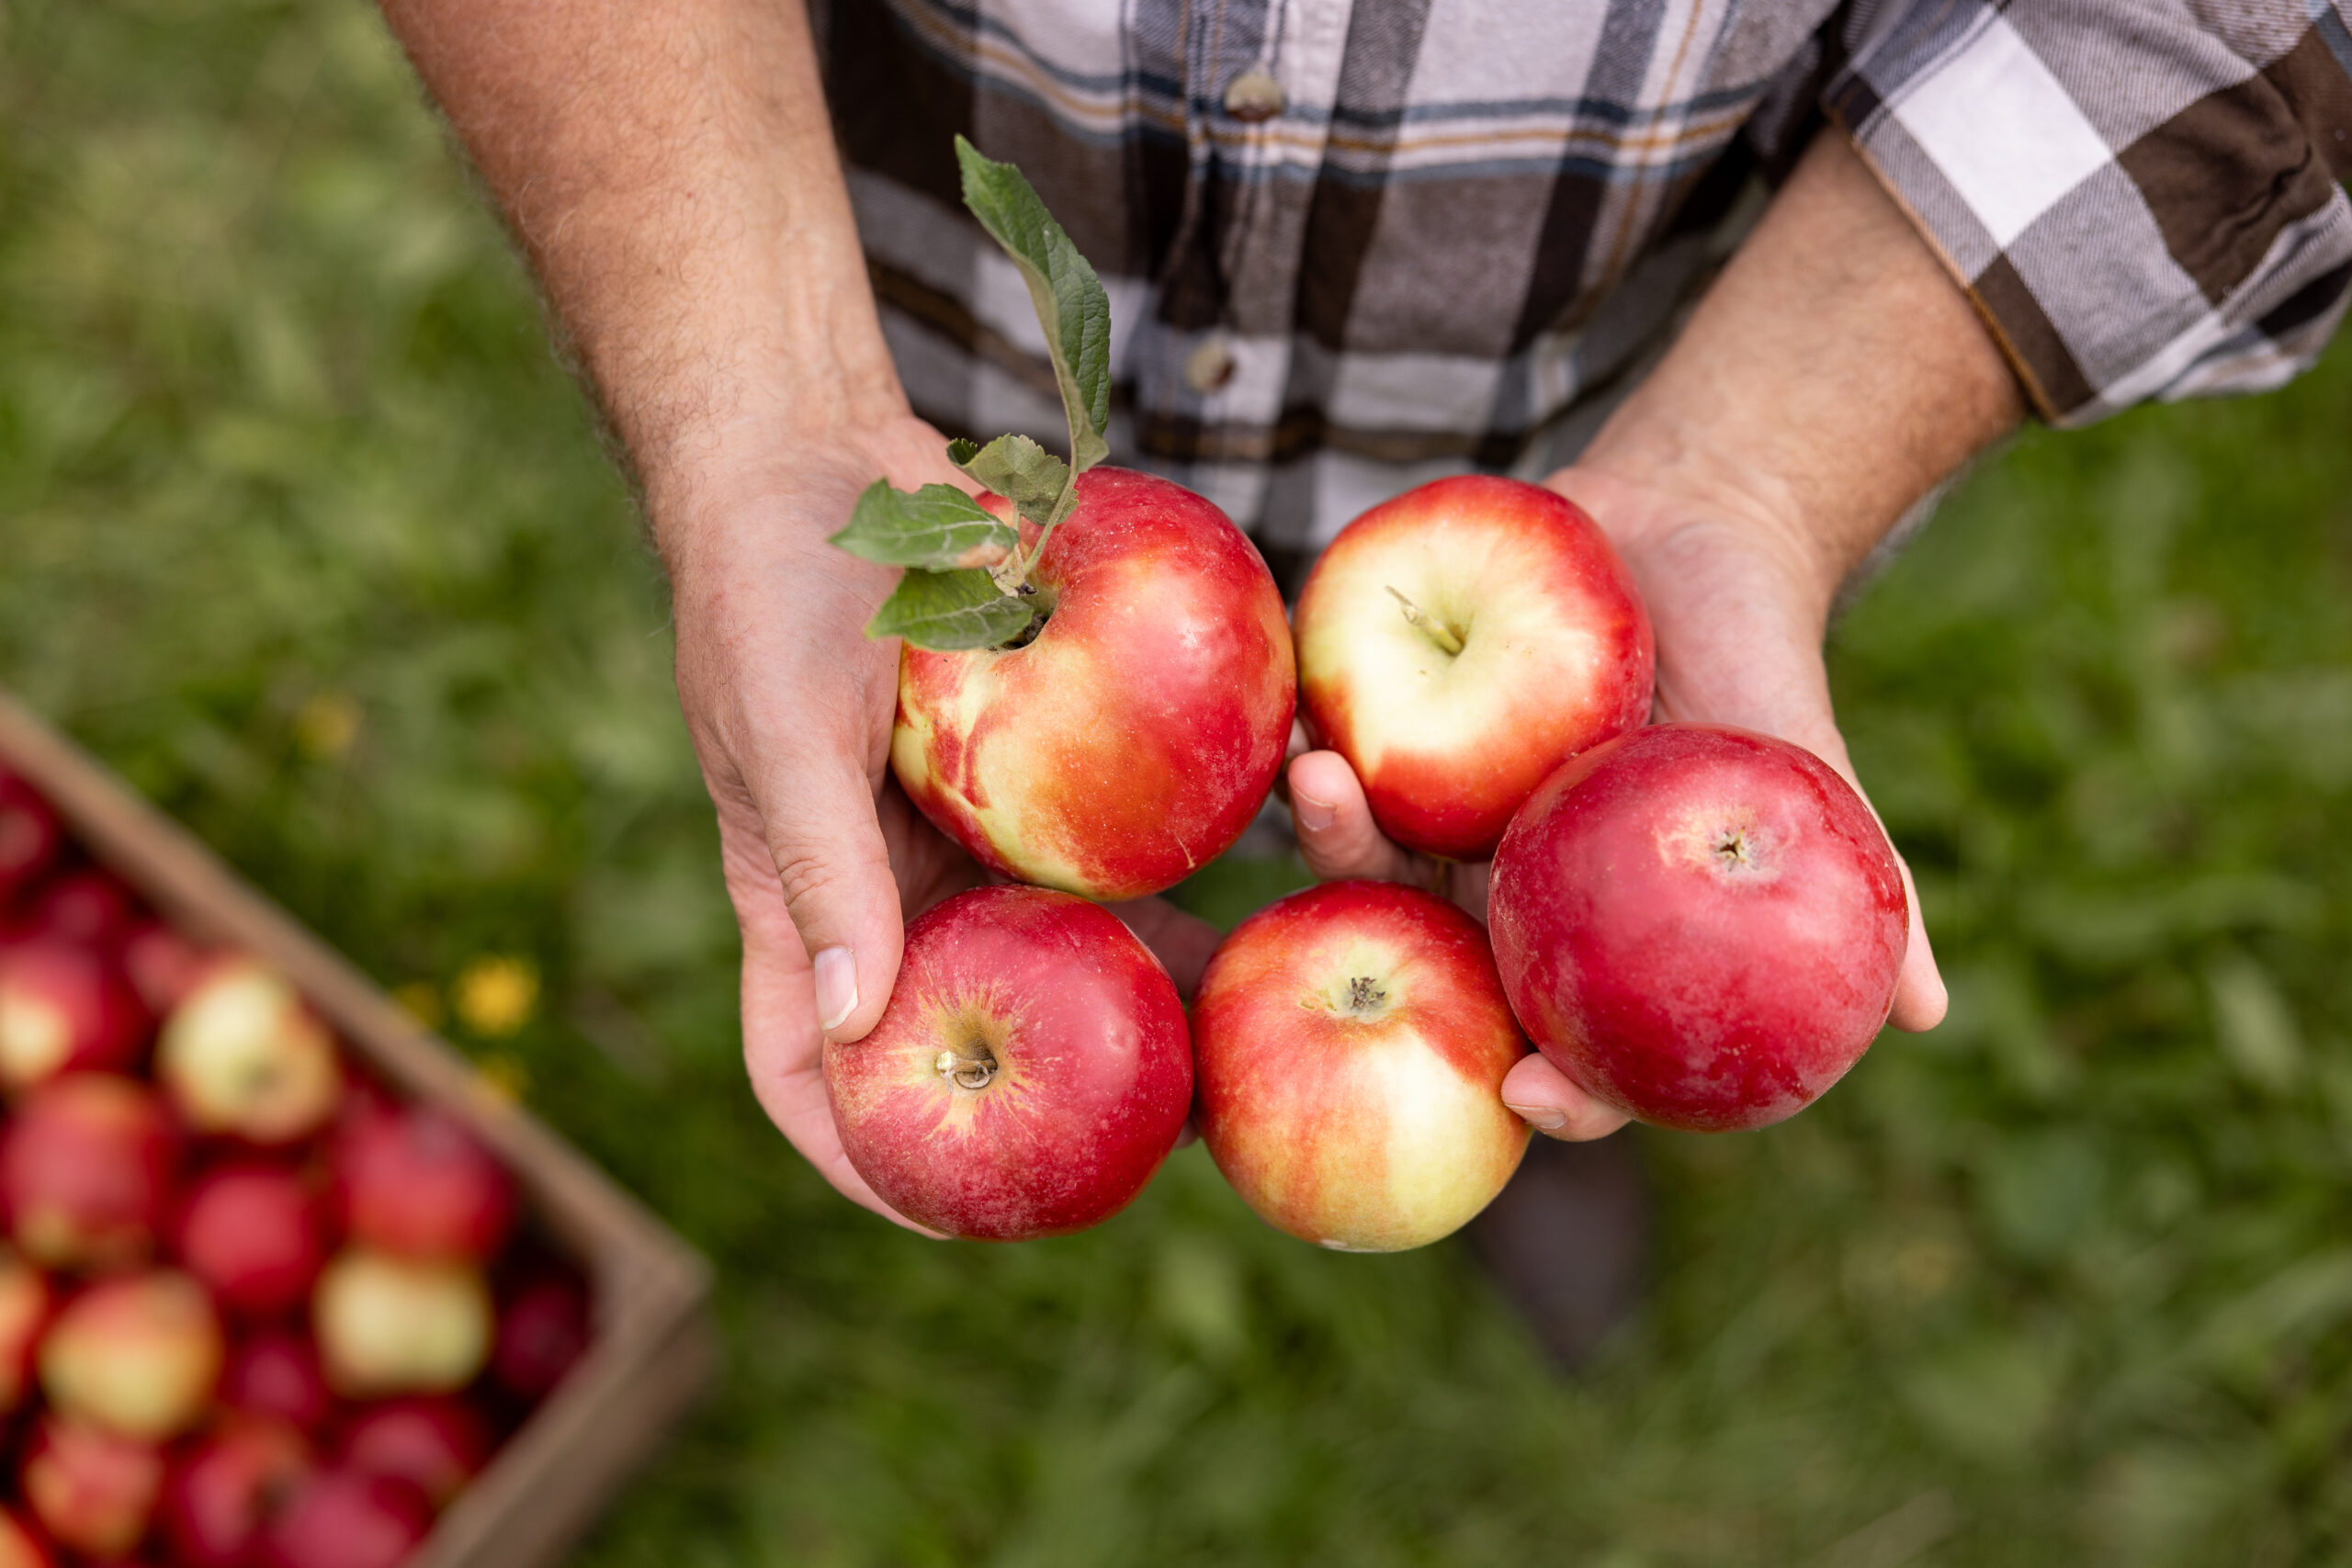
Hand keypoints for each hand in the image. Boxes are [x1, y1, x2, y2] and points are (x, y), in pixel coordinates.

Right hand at [663, 412, 1217, 1230]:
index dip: (864, 1157)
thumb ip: (822, 868)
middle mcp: (893, 887)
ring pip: (1055, 944)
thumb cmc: (765, 584)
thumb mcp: (781, 727)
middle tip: (1154, 1148)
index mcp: (804, 903)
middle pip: (966, 1027)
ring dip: (1135, 996)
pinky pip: (1108, 840)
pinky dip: (1173, 874)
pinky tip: (1261, 898)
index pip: (809, 1071)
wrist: (822, 446)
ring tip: (1235, 1046)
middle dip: (1048, 1096)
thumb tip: (856, 1024)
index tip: (954, 1220)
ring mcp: (966, 829)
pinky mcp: (1033, 764)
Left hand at [1287, 461, 1948, 1144]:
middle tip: (1355, 937)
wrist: (1684, 526)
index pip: (1564, 1043)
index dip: (1548, 1088)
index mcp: (1591, 936)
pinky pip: (1335, 743)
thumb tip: (1927, 1013)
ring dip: (1327, 830)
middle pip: (1427, 959)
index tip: (1527, 1088)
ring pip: (1361, 856)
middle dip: (1378, 957)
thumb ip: (1855, 876)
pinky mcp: (1387, 728)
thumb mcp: (1801, 766)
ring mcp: (1431, 812)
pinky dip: (1310, 728)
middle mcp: (1496, 890)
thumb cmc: (1752, 662)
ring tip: (1320, 773)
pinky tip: (1296, 703)